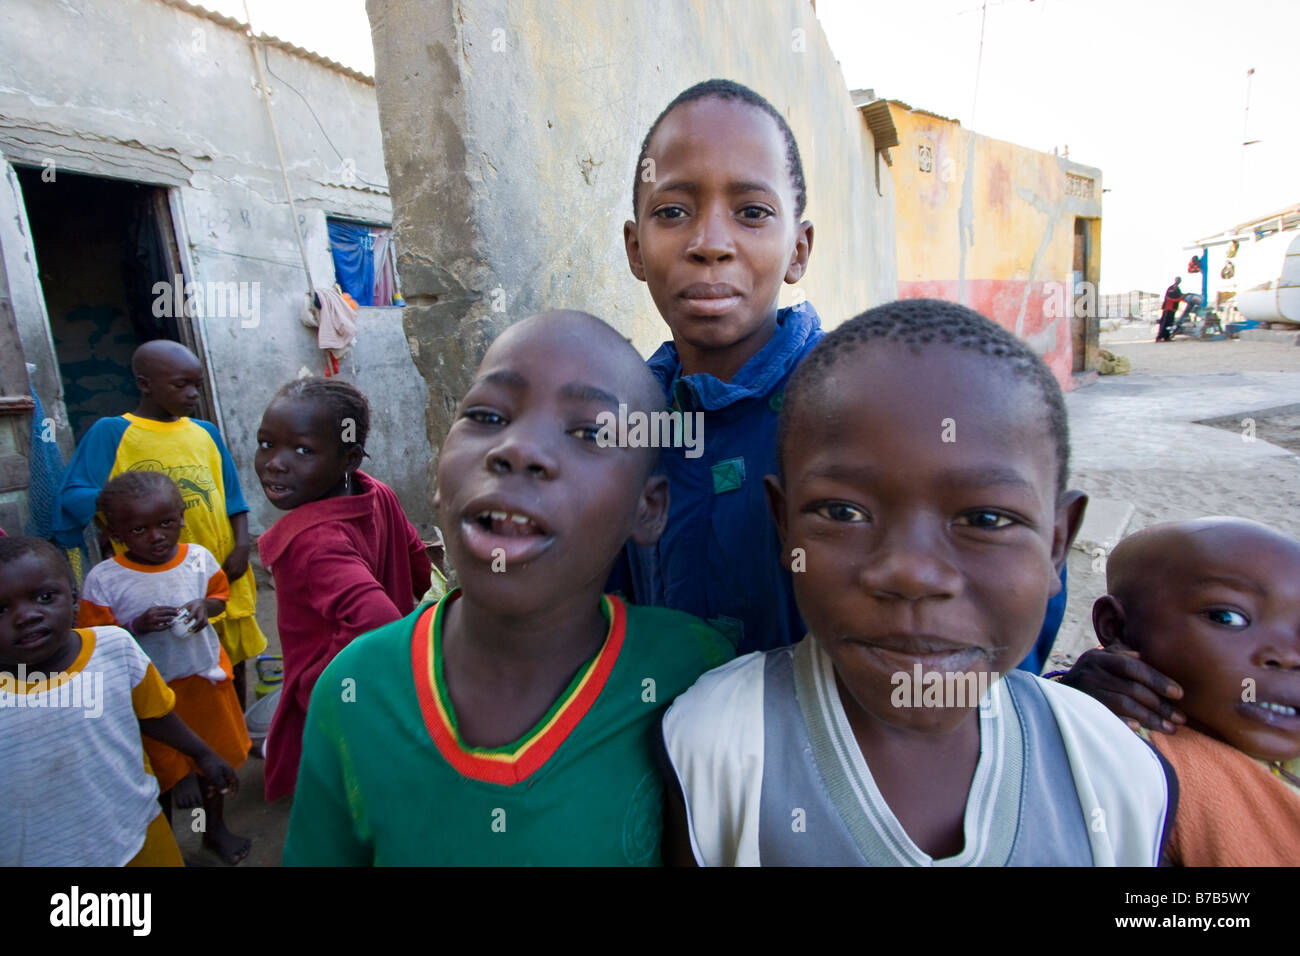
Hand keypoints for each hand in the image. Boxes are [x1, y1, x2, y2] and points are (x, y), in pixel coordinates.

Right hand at [132, 606, 177, 633]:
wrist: (137, 624)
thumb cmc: (147, 617)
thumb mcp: (152, 611)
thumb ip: (160, 610)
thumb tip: (173, 609)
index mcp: (152, 609)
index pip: (164, 607)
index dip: (172, 608)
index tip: (178, 608)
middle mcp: (152, 614)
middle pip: (165, 612)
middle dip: (173, 612)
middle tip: (179, 613)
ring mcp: (151, 621)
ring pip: (164, 619)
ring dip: (171, 619)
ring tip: (175, 619)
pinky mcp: (151, 628)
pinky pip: (161, 627)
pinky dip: (166, 626)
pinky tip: (169, 625)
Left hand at [180, 598, 208, 631]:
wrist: (204, 603)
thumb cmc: (193, 605)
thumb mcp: (188, 604)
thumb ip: (182, 609)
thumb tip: (175, 613)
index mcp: (196, 607)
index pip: (193, 613)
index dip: (189, 618)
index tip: (185, 622)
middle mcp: (201, 611)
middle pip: (200, 619)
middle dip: (195, 625)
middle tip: (189, 630)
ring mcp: (205, 615)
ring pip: (204, 623)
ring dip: (198, 628)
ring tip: (192, 632)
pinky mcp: (206, 619)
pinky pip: (204, 624)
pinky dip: (200, 628)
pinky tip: (195, 631)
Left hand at [195, 750, 238, 796]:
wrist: (202, 753)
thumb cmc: (209, 764)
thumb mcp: (215, 775)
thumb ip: (220, 784)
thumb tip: (225, 792)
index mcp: (229, 771)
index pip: (235, 782)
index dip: (235, 790)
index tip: (232, 798)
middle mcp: (226, 771)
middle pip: (226, 784)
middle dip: (219, 791)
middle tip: (210, 796)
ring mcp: (220, 770)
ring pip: (219, 782)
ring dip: (214, 788)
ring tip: (207, 793)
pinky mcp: (214, 770)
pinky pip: (214, 779)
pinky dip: (211, 784)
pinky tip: (207, 787)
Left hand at [222, 543, 249, 582]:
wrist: (242, 551)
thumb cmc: (233, 556)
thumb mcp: (226, 562)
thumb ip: (224, 569)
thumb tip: (220, 575)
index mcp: (232, 571)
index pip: (228, 580)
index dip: (224, 582)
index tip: (221, 584)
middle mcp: (238, 573)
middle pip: (232, 580)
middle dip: (228, 581)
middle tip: (224, 583)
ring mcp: (242, 572)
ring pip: (236, 578)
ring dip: (232, 579)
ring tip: (228, 580)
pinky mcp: (245, 570)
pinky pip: (240, 575)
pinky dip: (236, 576)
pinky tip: (234, 575)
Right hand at [1059, 644, 1185, 733]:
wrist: (1049, 698)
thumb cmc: (1086, 678)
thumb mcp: (1098, 661)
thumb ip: (1119, 657)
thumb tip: (1143, 656)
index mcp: (1098, 658)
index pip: (1133, 667)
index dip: (1158, 679)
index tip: (1179, 694)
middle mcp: (1090, 672)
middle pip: (1132, 688)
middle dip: (1160, 705)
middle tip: (1181, 719)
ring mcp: (1084, 691)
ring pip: (1124, 704)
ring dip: (1150, 718)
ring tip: (1170, 729)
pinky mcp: (1079, 710)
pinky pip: (1106, 717)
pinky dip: (1123, 722)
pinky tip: (1140, 729)